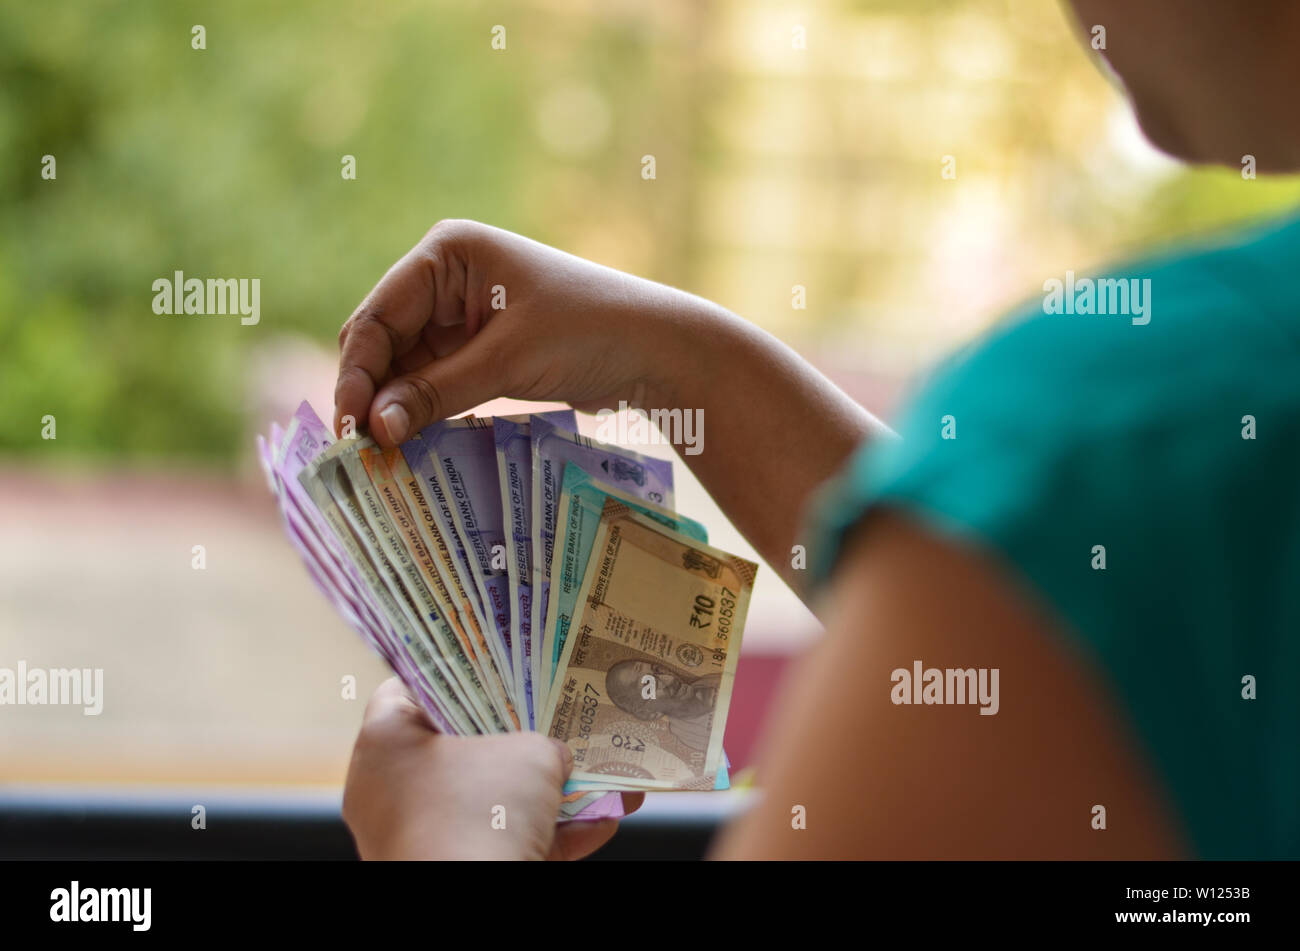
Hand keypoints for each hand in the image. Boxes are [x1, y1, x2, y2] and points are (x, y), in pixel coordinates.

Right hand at [334, 219, 721, 444]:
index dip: (358, 374)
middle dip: (371, 394)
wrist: (655, 349)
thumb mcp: (508, 360)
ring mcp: (459, 314)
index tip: (352, 428)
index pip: (378, 316)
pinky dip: (421, 411)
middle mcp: (445, 278)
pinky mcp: (477, 349)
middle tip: (360, 453)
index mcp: (446, 253)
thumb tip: (374, 431)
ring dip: (393, 408)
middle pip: (383, 342)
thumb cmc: (587, 333)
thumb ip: (436, 393)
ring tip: (380, 458)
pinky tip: (408, 445)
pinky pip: (432, 381)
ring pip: (404, 368)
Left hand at [342, 678, 642, 859]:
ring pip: (488, 805)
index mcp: (385, 741)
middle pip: (460, 750)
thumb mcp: (530, 755)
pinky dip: (547, 836)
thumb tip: (553, 759)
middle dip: (518, 743)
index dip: (459, 674)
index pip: (413, 687)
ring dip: (546, 796)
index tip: (500, 671)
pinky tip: (603, 822)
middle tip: (556, 725)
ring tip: (599, 779)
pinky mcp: (443, 872)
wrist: (470, 910)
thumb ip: (542, 745)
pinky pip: (498, 847)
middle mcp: (387, 789)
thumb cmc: (483, 813)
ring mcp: (413, 838)